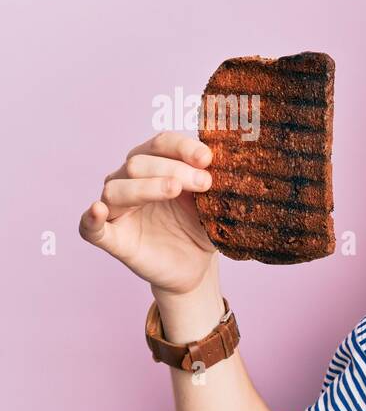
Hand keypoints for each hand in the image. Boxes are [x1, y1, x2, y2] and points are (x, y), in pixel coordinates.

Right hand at [78, 131, 218, 296]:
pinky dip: (91, 217)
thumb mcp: (213, 203)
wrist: (195, 266)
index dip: (182, 147)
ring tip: (174, 190)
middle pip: (139, 163)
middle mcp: (129, 181)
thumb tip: (231, 165)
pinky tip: (98, 210)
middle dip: (173, 169)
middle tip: (205, 183)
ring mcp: (117, 209)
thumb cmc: (200, 227)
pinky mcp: (112, 238)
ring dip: (146, 186)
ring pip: (117, 188)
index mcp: (155, 165)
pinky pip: (90, 227)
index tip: (208, 158)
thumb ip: (215, 184)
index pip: (161, 144)